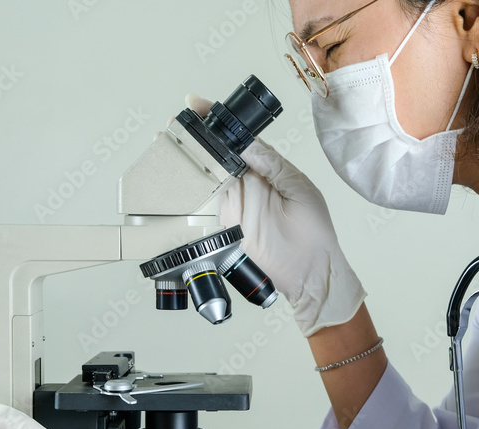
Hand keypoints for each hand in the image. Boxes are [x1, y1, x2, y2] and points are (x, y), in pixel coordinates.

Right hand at [189, 94, 366, 336]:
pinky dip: (187, 192)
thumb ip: (271, 163)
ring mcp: (234, 203)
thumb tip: (246, 144)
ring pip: (204, 176)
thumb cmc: (313, 231)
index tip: (197, 105)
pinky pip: (202, 205)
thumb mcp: (298, 187)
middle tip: (174, 125)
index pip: (238, 139)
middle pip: (215, 154)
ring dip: (185, 161)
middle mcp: (246, 183)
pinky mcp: (224, 224)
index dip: (217, 121)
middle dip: (193, 138)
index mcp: (265, 168)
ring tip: (165, 144)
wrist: (311, 272)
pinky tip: (174, 178)